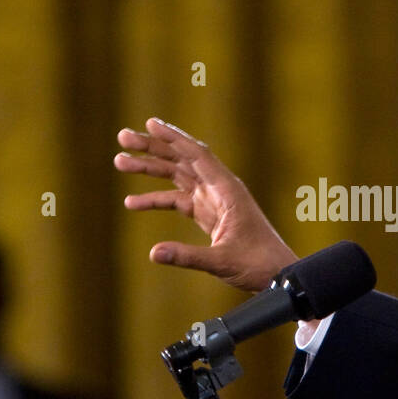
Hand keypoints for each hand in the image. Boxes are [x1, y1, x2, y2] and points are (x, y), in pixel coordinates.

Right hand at [114, 118, 298, 291]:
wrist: (277, 274)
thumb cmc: (257, 264)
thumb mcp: (221, 261)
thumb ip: (187, 256)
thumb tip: (154, 253)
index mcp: (228, 190)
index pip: (197, 155)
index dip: (173, 138)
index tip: (150, 124)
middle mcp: (220, 189)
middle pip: (182, 159)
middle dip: (153, 148)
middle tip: (123, 138)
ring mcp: (213, 200)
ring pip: (178, 176)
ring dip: (151, 168)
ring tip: (120, 162)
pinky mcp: (209, 214)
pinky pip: (178, 199)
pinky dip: (156, 199)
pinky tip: (132, 202)